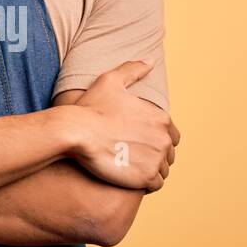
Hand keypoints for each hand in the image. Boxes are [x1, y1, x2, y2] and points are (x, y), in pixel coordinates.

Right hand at [69, 60, 178, 191]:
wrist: (76, 132)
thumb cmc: (91, 108)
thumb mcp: (111, 81)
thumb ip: (133, 70)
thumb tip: (150, 61)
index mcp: (161, 118)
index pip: (171, 135)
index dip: (156, 140)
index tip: (139, 143)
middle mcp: (164, 138)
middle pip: (168, 154)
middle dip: (154, 156)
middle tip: (132, 158)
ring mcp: (156, 158)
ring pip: (163, 170)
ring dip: (151, 171)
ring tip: (131, 170)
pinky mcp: (146, 177)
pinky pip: (156, 185)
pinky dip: (146, 184)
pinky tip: (130, 179)